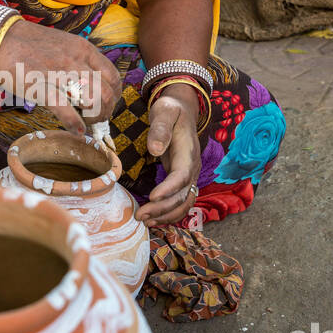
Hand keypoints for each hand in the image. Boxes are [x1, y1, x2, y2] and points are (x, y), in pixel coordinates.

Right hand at [0, 19, 121, 134]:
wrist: (1, 39)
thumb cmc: (32, 45)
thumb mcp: (65, 45)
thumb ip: (81, 61)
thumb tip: (94, 84)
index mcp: (84, 49)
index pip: (113, 76)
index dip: (115, 95)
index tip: (108, 104)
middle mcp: (76, 60)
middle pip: (106, 92)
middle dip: (106, 111)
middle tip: (98, 118)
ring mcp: (59, 73)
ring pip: (92, 101)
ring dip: (94, 118)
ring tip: (88, 124)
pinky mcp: (41, 86)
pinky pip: (65, 109)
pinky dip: (75, 124)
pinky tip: (77, 131)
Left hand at [136, 89, 201, 225]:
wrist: (181, 111)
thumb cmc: (171, 110)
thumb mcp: (165, 111)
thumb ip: (160, 128)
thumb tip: (156, 150)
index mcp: (188, 152)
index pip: (181, 176)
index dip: (168, 189)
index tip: (151, 197)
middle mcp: (192, 167)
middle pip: (182, 195)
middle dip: (162, 208)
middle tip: (140, 215)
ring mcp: (189, 175)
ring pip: (184, 203)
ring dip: (166, 215)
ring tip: (145, 221)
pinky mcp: (182, 180)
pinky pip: (180, 202)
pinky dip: (168, 213)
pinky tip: (153, 218)